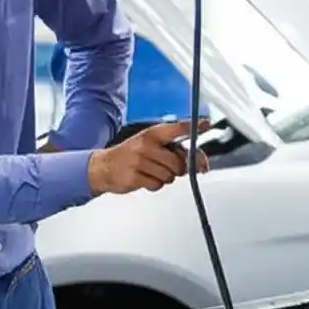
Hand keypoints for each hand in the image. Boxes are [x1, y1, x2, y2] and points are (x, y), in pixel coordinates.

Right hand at [88, 120, 210, 195]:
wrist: (103, 167)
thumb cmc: (130, 155)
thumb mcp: (149, 145)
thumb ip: (174, 151)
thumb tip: (200, 163)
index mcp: (151, 134)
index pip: (176, 128)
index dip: (192, 126)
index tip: (206, 123)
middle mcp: (146, 145)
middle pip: (178, 161)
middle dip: (177, 169)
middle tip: (167, 167)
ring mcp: (140, 161)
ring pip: (169, 175)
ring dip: (165, 178)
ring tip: (151, 172)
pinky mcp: (135, 176)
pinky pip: (158, 185)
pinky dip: (155, 185)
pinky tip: (144, 178)